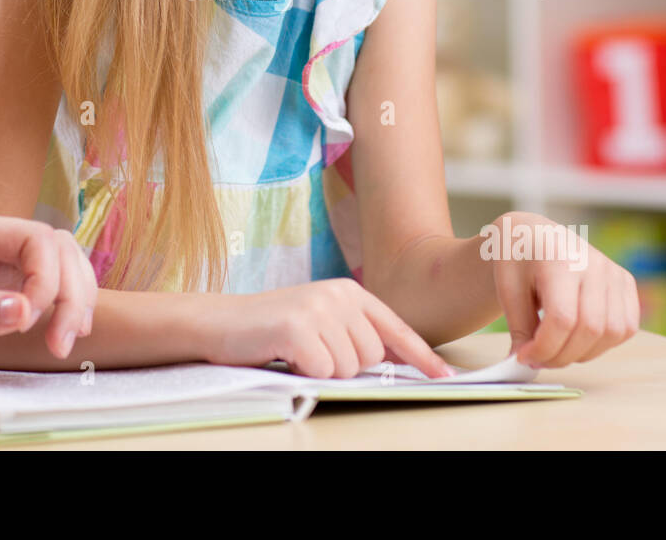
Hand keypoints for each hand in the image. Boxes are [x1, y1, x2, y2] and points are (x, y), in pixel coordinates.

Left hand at [0, 213, 98, 367]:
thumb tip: (25, 311)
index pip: (35, 238)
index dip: (49, 276)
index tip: (34, 317)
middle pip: (55, 249)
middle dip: (69, 290)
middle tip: (64, 338)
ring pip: (56, 264)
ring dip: (69, 297)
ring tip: (67, 338)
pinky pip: (40, 285)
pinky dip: (57, 304)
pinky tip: (59, 328)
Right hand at [202, 278, 452, 378]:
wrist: (220, 322)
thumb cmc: (272, 329)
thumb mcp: (320, 321)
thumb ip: (355, 332)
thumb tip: (396, 360)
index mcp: (349, 291)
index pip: (396, 327)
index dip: (421, 355)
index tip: (445, 374)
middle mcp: (338, 294)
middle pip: (372, 356)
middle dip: (346, 366)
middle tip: (313, 353)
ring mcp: (319, 309)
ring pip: (349, 367)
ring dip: (324, 371)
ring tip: (297, 352)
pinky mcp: (298, 328)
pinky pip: (323, 371)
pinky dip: (305, 373)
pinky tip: (285, 355)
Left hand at [489, 211, 639, 367]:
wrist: (533, 233)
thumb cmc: (517, 258)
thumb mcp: (507, 289)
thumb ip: (519, 328)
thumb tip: (525, 365)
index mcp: (560, 260)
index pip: (562, 319)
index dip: (544, 348)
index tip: (524, 357)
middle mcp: (594, 264)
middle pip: (590, 329)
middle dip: (561, 355)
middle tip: (538, 359)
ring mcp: (614, 272)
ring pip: (612, 333)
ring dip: (583, 353)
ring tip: (556, 348)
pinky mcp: (625, 282)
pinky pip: (625, 327)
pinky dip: (603, 344)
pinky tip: (576, 339)